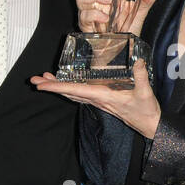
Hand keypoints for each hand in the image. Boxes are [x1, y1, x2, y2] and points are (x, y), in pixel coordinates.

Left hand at [31, 60, 160, 139]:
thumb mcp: (145, 93)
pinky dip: (69, 89)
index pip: (75, 91)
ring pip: (73, 94)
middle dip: (51, 86)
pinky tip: (65, 85)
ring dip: (57, 87)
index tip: (42, 84)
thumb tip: (136, 60)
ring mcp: (98, 101)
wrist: (150, 125)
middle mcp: (97, 99)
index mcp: (103, 96)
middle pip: (68, 93)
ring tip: (44, 79)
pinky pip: (81, 95)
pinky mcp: (102, 101)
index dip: (57, 87)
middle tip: (34, 80)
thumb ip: (140, 76)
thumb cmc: (146, 111)